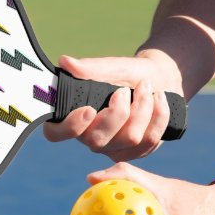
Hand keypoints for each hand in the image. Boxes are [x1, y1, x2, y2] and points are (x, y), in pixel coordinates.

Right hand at [42, 52, 182, 161]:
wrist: (158, 80)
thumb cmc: (128, 73)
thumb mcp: (112, 67)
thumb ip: (90, 68)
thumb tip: (65, 61)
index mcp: (75, 116)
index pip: (56, 133)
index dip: (69, 127)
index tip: (88, 109)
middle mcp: (90, 137)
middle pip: (97, 140)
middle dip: (118, 113)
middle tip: (124, 90)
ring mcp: (113, 148)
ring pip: (129, 139)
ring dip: (142, 108)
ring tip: (146, 87)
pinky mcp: (136, 152)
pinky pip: (149, 141)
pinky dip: (158, 115)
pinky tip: (159, 98)